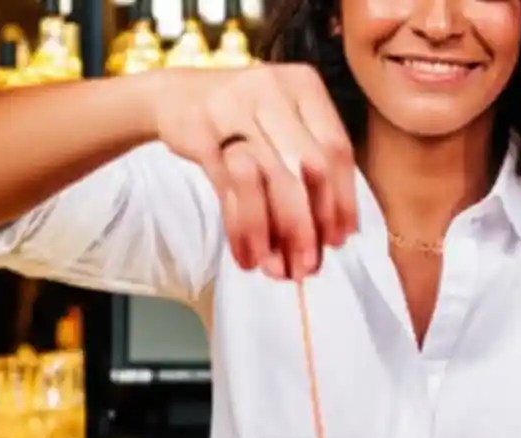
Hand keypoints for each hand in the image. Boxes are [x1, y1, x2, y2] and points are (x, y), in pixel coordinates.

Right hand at [152, 65, 357, 280]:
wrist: (177, 95)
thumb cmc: (244, 119)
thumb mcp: (284, 123)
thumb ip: (311, 165)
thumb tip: (333, 235)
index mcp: (304, 85)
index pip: (337, 149)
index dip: (342, 200)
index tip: (339, 240)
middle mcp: (272, 89)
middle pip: (308, 166)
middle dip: (311, 224)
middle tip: (308, 265)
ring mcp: (234, 107)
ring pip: (269, 179)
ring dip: (274, 233)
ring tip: (276, 269)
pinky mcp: (201, 130)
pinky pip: (230, 188)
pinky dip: (242, 227)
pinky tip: (247, 254)